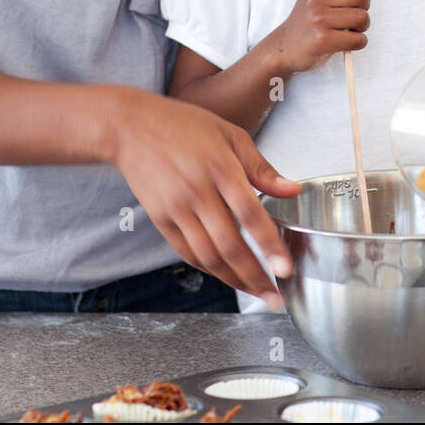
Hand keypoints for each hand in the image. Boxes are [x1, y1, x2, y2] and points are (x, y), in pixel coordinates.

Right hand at [110, 89, 302, 308]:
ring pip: (208, 255)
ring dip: (234, 280)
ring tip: (256, 293)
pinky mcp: (160, 219)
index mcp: (221, 168)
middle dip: (255, 277)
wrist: (131, 128)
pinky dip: (209, 269)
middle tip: (276, 297)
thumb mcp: (231, 135)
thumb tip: (293, 190)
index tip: (285, 269)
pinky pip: (187, 252)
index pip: (250, 215)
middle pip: (229, 245)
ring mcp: (177, 208)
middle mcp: (198, 191)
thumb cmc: (184, 126)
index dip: (269, 245)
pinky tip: (227, 276)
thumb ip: (262, 168)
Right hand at [270, 0, 378, 72]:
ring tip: (349, 29)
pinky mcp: (323, 40)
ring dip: (362, 27)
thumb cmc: (309, 21)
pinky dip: (358, 42)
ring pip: (362, 17)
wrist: (285, 48)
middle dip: (364, 6)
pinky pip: (358, 39)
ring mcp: (318, 18)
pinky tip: (346, 41)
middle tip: (352, 13)